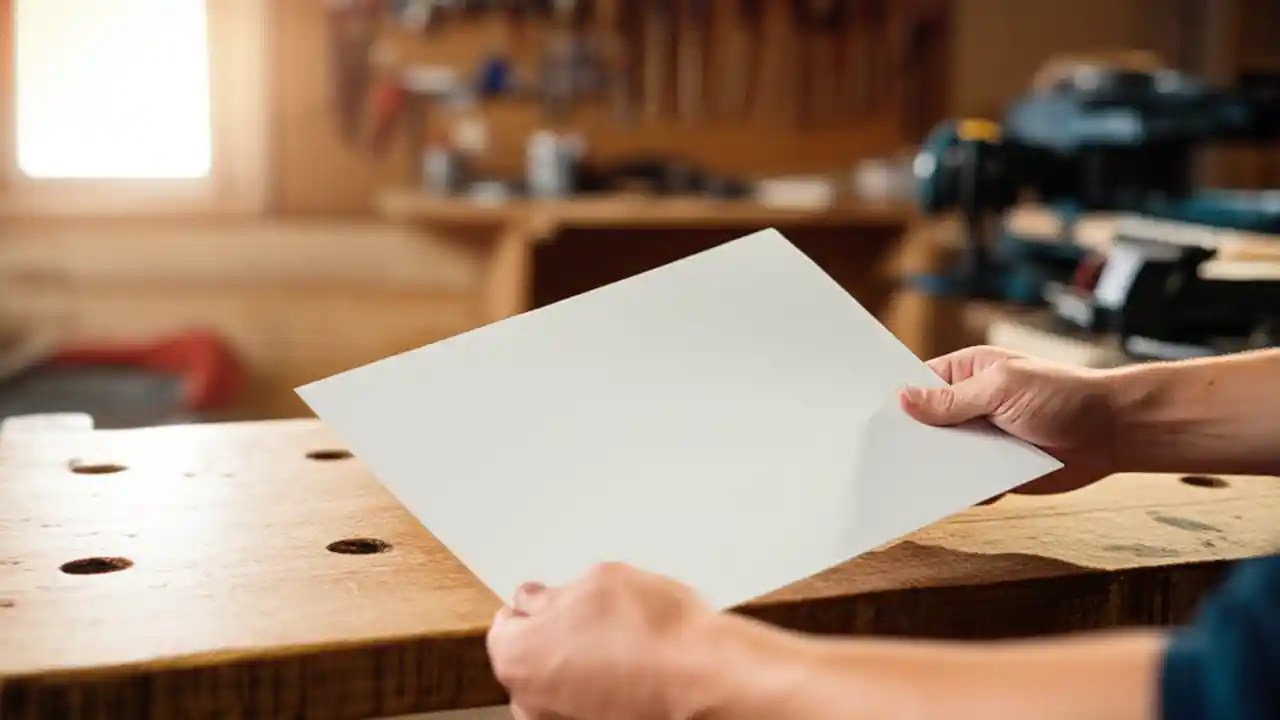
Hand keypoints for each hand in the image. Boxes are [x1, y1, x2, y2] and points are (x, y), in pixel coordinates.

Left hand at [487, 563, 714, 719]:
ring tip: (619, 644)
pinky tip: (628, 669)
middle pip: (529, 659)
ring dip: (576, 666)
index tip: (555, 601)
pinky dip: (597, 689)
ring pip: (558, 685)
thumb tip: (537, 599)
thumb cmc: (655, 631)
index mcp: (516, 654)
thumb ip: (552, 592)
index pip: (505, 624)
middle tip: (594, 618)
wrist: (705, 676)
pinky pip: (583, 703)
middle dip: (553, 638)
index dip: (535, 607)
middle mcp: (529, 699)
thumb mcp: (596, 580)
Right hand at [899, 346, 1116, 493]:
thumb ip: (953, 399)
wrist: (1114, 433)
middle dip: (909, 440)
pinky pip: (966, 484)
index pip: (918, 385)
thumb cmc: (1065, 394)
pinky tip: (938, 499)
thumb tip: (904, 399)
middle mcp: (969, 407)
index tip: (869, 419)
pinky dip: (955, 492)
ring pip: (942, 458)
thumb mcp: (1002, 389)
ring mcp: (981, 440)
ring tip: (901, 482)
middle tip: (879, 456)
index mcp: (967, 374)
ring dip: (931, 469)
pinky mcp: (996, 471)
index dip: (896, 402)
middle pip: (925, 425)